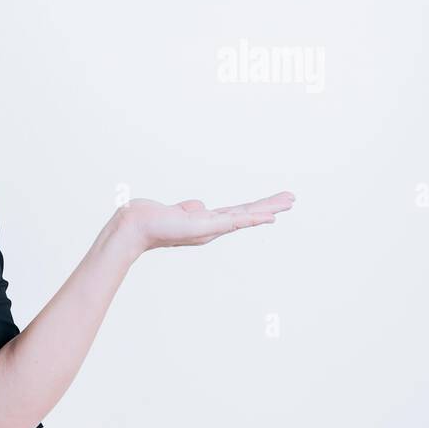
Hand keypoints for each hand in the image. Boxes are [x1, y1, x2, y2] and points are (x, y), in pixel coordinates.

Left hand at [117, 191, 294, 253]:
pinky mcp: (205, 227)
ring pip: (245, 217)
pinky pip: (234, 222)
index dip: (256, 208)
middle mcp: (211, 228)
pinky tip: (269, 216)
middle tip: (292, 199)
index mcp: (206, 223)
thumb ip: (190, 209)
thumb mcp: (177, 211)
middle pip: (246, 214)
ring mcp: (210, 228)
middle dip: (270, 206)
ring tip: (289, 202)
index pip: (237, 213)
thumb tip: (200, 205)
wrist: (135, 225)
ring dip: (268, 209)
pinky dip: (252, 219)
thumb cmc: (151, 219)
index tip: (274, 204)